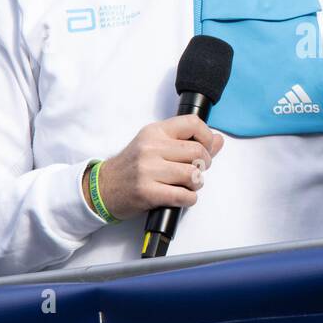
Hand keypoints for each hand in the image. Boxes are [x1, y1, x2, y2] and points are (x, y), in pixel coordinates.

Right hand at [92, 115, 223, 218]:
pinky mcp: (147, 192)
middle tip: (194, 170)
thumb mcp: (156, 145)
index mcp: (155, 132)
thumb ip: (187, 141)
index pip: (192, 123)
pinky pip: (184, 196)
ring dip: (196, 184)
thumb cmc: (132, 167)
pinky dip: (189, 199)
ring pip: (193, 175)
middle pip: (198, 152)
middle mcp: (151, 148)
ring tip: (186, 184)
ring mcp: (148, 170)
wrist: (103, 188)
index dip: (207, 136)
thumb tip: (218, 140)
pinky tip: (181, 197)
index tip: (205, 148)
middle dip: (204, 165)